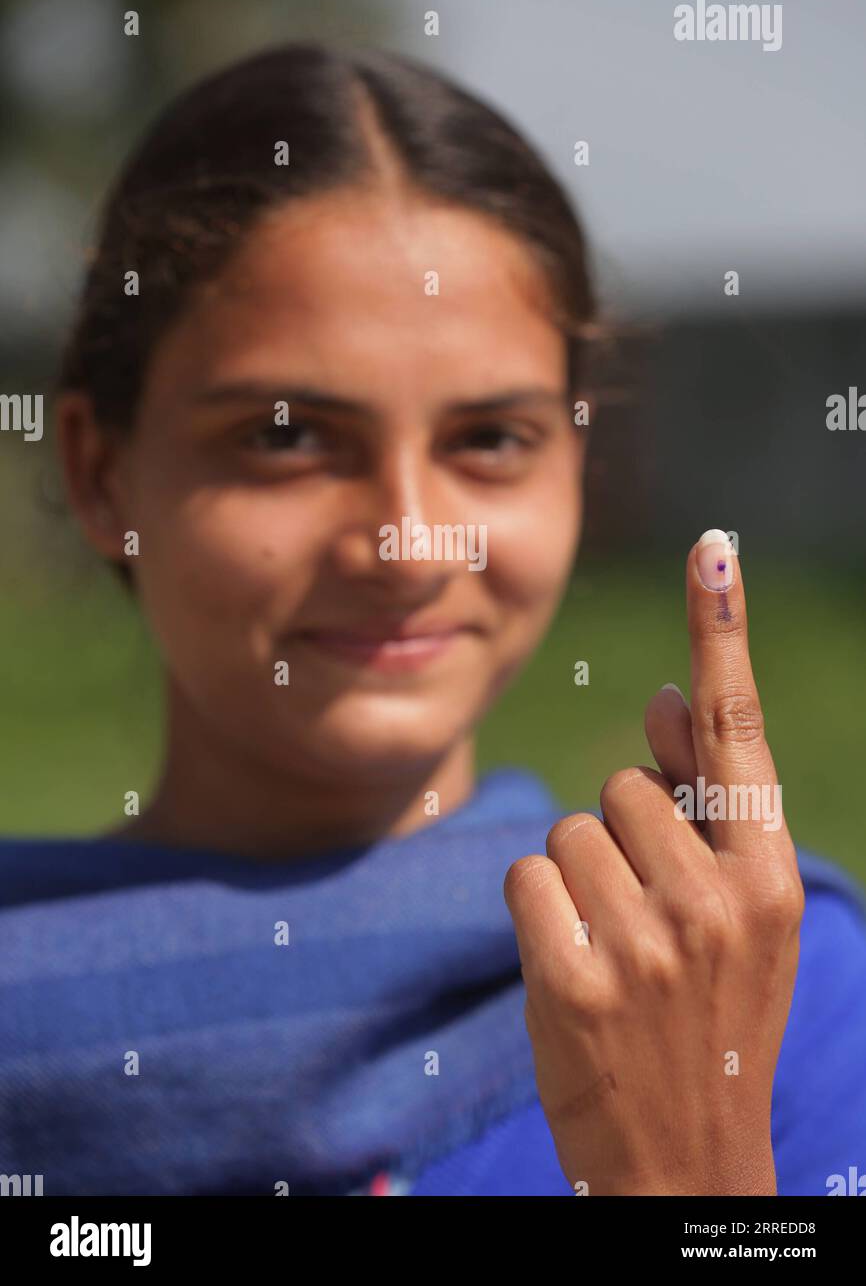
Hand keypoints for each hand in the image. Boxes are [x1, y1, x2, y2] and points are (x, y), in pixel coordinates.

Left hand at [504, 531, 804, 1195]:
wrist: (685, 1164)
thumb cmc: (708, 1021)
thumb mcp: (735, 920)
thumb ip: (703, 810)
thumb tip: (668, 700)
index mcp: (768, 878)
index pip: (738, 735)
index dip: (722, 634)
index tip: (713, 548)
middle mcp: (718, 900)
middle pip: (621, 781)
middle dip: (620, 837)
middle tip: (644, 920)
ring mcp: (647, 942)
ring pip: (568, 826)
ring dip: (576, 878)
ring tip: (613, 951)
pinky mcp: (574, 976)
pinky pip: (527, 873)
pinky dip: (536, 912)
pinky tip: (572, 973)